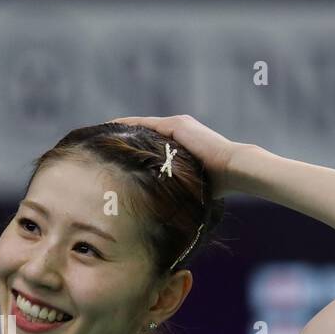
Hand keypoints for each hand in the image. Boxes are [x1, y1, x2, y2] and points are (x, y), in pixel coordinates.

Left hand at [109, 114, 243, 197]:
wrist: (234, 169)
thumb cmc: (218, 185)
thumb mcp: (189, 185)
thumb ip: (175, 188)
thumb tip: (160, 210)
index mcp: (181, 145)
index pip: (149, 144)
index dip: (132, 148)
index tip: (113, 155)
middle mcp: (178, 131)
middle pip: (143, 132)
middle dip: (123, 138)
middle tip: (100, 144)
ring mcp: (177, 126)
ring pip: (141, 126)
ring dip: (121, 130)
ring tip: (100, 134)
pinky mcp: (176, 125)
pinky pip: (144, 124)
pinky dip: (127, 125)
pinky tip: (110, 128)